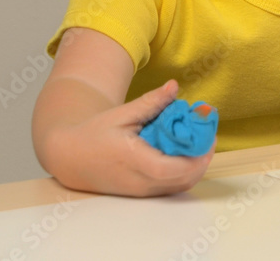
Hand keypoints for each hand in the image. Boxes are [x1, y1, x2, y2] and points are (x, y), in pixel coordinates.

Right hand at [42, 80, 214, 195]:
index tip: (208, 137)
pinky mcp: (142, 194)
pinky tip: (187, 155)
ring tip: (201, 143)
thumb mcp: (122, 113)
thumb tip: (174, 86)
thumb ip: (151, 102)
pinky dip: (185, 174)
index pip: (169, 168)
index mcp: (131, 159)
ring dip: (196, 168)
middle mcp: (137, 180)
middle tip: (209, 136)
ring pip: (179, 187)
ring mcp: (140, 191)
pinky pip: (171, 188)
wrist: (70, 158)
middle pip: (180, 180)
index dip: (194, 157)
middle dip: (202, 159)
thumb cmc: (94, 133)